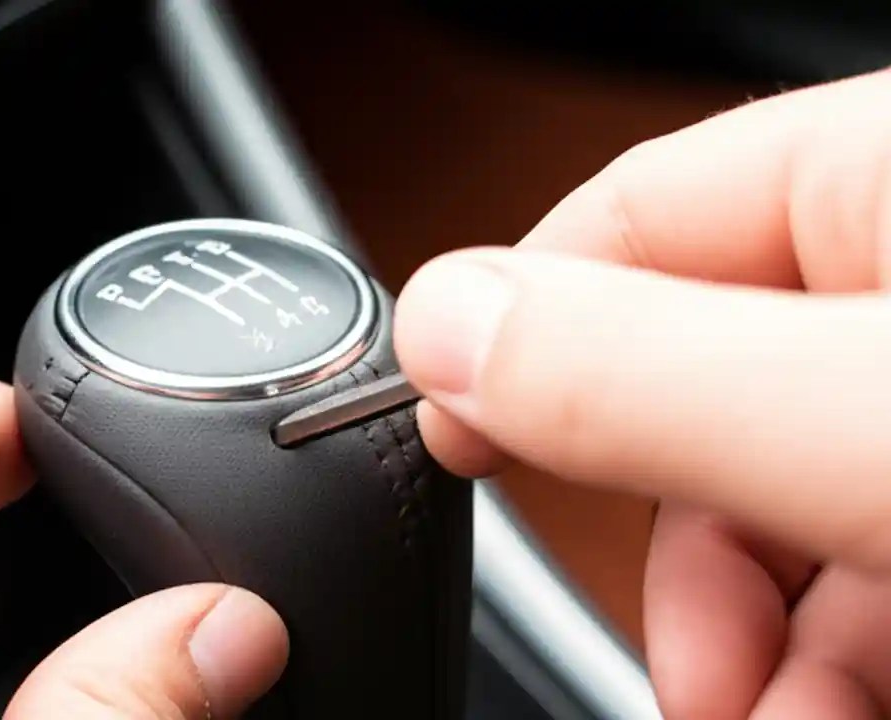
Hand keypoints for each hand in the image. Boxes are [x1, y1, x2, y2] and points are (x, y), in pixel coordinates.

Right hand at [394, 67, 890, 718]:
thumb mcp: (867, 427)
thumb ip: (637, 373)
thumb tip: (441, 327)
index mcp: (889, 174)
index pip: (635, 215)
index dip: (520, 328)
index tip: (450, 433)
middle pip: (703, 395)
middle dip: (677, 562)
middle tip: (689, 668)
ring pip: (785, 506)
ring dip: (755, 646)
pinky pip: (869, 561)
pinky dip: (837, 662)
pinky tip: (833, 714)